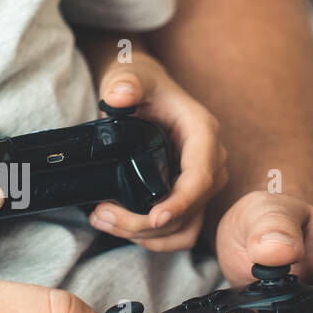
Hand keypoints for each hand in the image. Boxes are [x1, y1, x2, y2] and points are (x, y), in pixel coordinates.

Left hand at [90, 52, 227, 250]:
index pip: (201, 177)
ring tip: (103, 221)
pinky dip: (154, 238)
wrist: (145, 91)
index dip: (181, 202)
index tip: (154, 217)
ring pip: (185, 226)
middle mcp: (211, 161)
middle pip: (190, 208)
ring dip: (146, 235)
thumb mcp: (131, 75)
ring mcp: (202, 182)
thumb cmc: (141, 83)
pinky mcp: (189, 197)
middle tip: (102, 216)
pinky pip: (182, 230)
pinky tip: (123, 230)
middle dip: (146, 223)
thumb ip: (127, 82)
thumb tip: (120, 95)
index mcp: (203, 133)